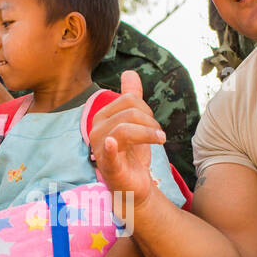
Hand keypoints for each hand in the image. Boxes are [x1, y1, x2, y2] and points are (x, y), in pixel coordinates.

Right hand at [90, 70, 163, 205]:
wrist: (135, 185)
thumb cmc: (132, 154)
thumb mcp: (134, 122)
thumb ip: (131, 97)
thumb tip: (130, 72)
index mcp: (102, 118)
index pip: (128, 99)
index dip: (146, 108)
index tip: (153, 124)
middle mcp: (96, 131)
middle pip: (129, 112)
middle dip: (150, 122)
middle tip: (159, 135)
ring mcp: (101, 149)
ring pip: (126, 129)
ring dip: (150, 133)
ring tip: (160, 141)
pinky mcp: (109, 167)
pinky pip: (109, 154)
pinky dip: (111, 147)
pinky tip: (113, 143)